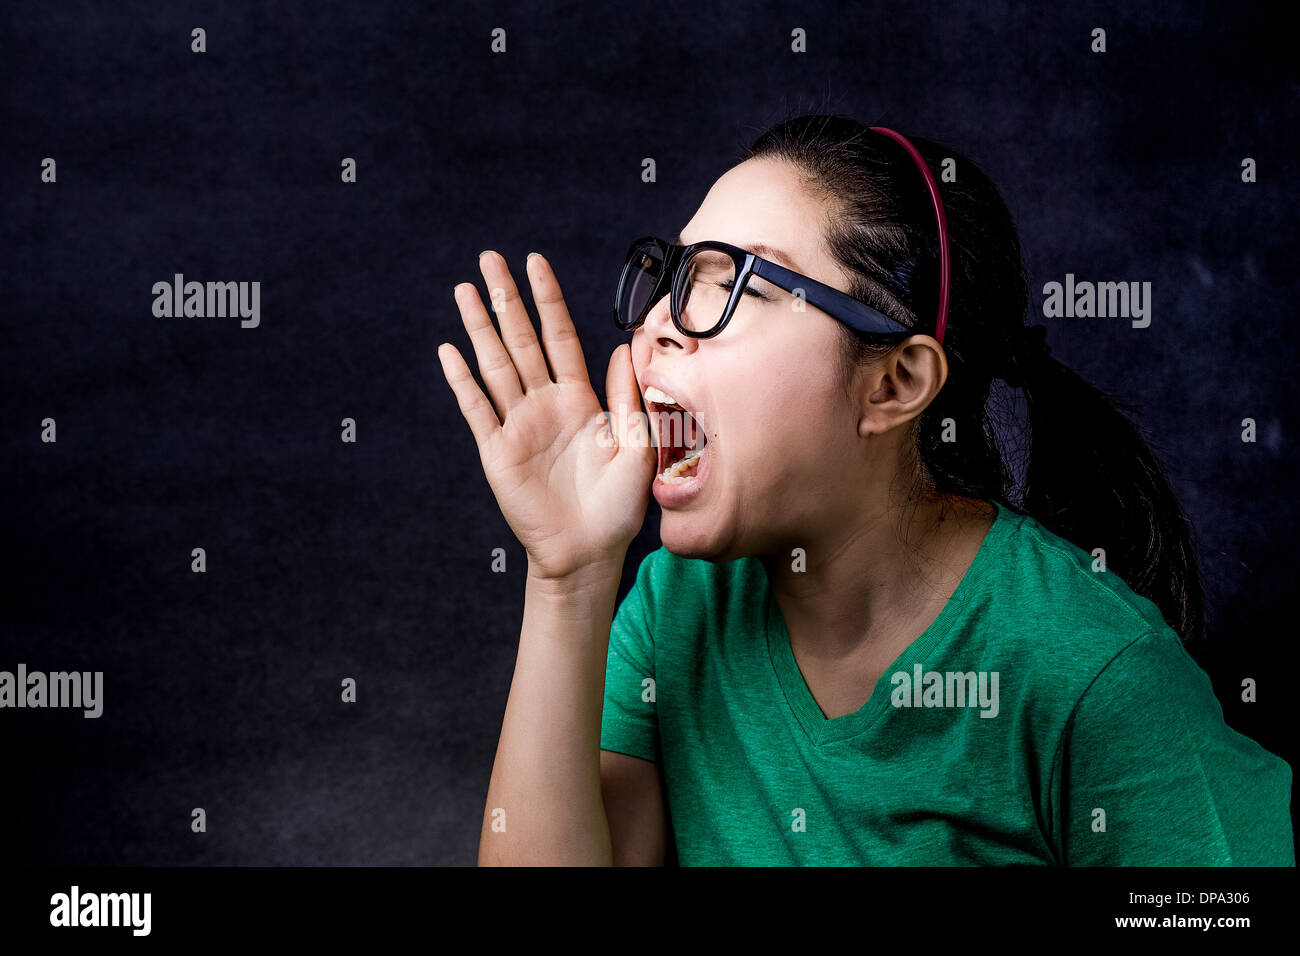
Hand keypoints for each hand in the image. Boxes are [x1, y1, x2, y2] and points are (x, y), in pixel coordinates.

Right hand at [438, 251, 655, 578]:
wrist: (588, 551)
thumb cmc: (620, 506)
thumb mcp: (639, 447)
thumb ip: (628, 398)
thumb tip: (623, 348)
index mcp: (581, 400)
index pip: (561, 337)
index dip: (548, 300)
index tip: (535, 263)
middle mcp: (546, 405)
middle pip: (522, 340)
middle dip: (506, 300)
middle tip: (489, 257)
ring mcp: (518, 425)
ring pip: (495, 365)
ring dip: (479, 328)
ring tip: (464, 290)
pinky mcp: (497, 451)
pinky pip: (476, 409)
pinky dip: (462, 381)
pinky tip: (450, 352)